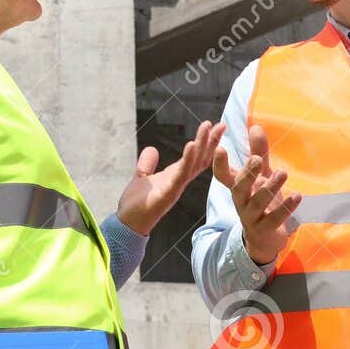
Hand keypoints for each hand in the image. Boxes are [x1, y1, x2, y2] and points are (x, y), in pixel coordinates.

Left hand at [116, 120, 225, 235]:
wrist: (126, 224)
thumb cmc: (136, 204)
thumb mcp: (142, 177)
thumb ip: (148, 164)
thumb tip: (152, 149)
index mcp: (175, 176)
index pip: (196, 158)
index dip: (206, 143)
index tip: (214, 127)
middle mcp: (180, 181)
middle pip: (200, 159)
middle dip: (211, 142)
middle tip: (222, 124)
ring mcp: (175, 187)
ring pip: (194, 164)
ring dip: (202, 145)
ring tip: (208, 128)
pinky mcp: (167, 193)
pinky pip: (180, 174)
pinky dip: (187, 160)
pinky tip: (191, 145)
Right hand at [211, 124, 301, 265]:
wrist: (265, 240)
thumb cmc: (262, 202)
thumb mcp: (261, 176)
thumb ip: (258, 153)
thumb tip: (256, 126)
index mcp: (237, 187)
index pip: (222, 175)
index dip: (219, 163)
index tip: (219, 147)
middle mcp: (240, 201)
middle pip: (238, 187)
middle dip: (247, 173)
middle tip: (255, 159)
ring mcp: (251, 217)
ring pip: (257, 202)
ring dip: (270, 188)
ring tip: (282, 173)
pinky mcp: (264, 230)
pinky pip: (274, 219)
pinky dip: (285, 208)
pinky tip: (297, 196)